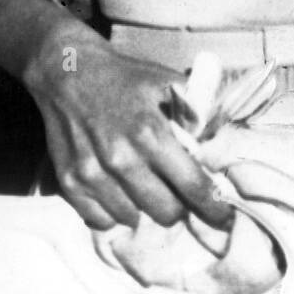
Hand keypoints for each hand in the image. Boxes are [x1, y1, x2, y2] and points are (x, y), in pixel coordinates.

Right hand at [21, 17, 234, 232]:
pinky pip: (100, 220)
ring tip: (145, 186)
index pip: (191, 185)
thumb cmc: (126, 78)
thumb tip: (218, 142)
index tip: (225, 219)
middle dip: (178, 206)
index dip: (212, 206)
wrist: (69, 73)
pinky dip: (114, 212)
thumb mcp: (168, 83)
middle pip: (165, 211)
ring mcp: (93, 174)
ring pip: (133, 218)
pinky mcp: (70, 183)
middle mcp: (122, 159)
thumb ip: (196, 112)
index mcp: (152, 133)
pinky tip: (120, 193)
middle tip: (177, 193)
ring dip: (144, 208)